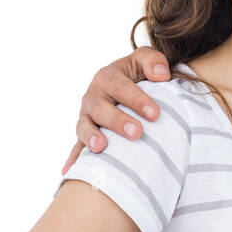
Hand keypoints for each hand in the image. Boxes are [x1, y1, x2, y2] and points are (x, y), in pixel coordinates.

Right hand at [62, 46, 171, 173]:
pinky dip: (74, 158)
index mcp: (107, 77)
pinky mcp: (86, 133)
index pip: (121, 87)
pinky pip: (77, 146)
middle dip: (118, 121)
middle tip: (137, 133)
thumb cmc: (138, 74)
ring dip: (91, 137)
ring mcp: (87, 116)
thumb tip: (161, 75)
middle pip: (101, 109)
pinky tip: (70, 170)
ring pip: (84, 126)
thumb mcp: (144, 60)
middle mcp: (93, 97)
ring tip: (101, 147)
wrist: (126, 86)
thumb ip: (153, 60)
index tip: (155, 114)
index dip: (137, 100)